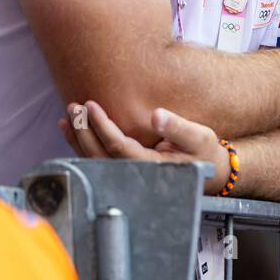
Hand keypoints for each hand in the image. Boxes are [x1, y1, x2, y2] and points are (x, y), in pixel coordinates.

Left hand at [59, 100, 230, 193]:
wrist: (210, 171)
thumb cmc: (204, 152)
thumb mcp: (199, 136)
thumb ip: (178, 128)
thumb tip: (156, 115)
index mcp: (151, 165)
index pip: (117, 146)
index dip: (102, 126)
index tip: (91, 105)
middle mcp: (136, 173)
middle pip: (100, 155)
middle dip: (84, 130)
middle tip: (74, 106)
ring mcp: (129, 174)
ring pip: (94, 160)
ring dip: (79, 139)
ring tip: (69, 117)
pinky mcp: (126, 170)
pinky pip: (98, 161)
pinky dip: (82, 147)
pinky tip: (74, 132)